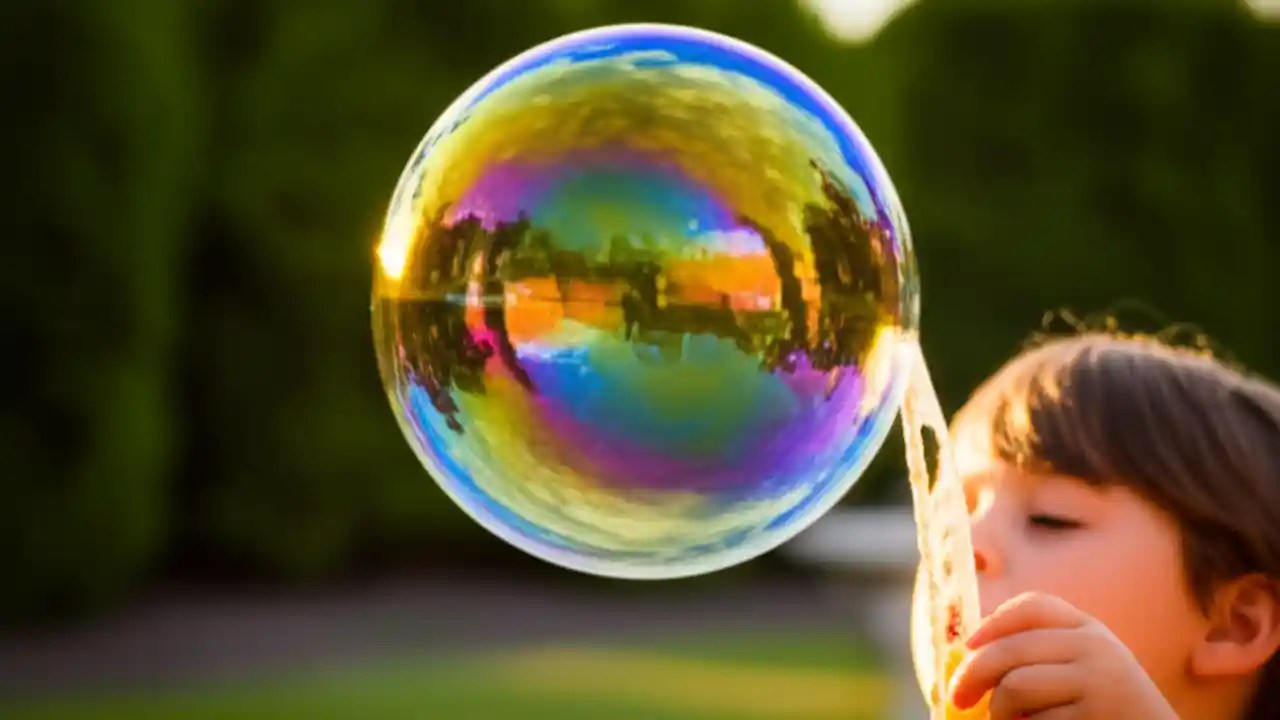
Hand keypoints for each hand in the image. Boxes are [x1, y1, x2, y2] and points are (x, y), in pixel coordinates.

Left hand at [948, 592, 1178, 718]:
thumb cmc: (1107, 712)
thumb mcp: (1082, 670)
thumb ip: (1039, 655)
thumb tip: (968, 654)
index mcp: (1089, 629)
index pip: (1033, 607)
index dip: (993, 623)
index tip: (968, 645)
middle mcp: (1096, 647)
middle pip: (1011, 648)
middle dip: (973, 675)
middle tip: (958, 698)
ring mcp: (1099, 681)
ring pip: (1016, 686)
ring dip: (999, 711)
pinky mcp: (1095, 716)